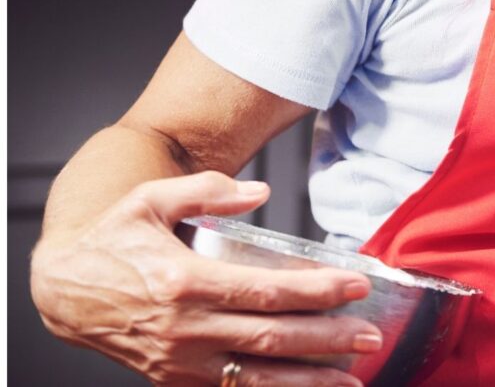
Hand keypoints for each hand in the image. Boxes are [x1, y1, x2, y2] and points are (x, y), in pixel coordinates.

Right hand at [31, 171, 381, 385]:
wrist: (60, 289)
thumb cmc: (111, 240)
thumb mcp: (151, 200)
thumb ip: (207, 189)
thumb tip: (259, 191)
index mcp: (186, 282)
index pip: (267, 292)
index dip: (317, 291)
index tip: (356, 284)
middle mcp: (185, 329)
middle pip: (272, 336)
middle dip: (328, 338)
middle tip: (371, 336)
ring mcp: (179, 361)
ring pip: (256, 375)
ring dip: (309, 379)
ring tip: (352, 377)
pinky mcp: (173, 379)